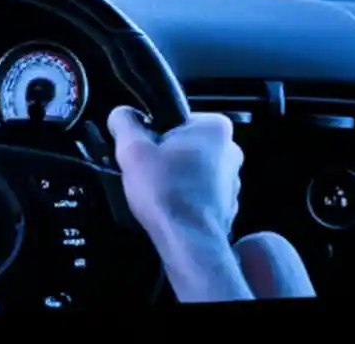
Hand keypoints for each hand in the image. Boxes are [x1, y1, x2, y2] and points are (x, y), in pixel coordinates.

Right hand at [109, 106, 242, 242]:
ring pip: (193, 168)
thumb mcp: (132, 148)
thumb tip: (122, 114)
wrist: (189, 241)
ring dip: (175, 175)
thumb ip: (124, 121)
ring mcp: (233, 178)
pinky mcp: (228, 202)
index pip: (176, 117)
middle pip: (184, 143)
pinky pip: (200, 191)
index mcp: (214, 127)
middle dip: (165, 154)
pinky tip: (169, 204)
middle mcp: (231, 149)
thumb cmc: (166, 192)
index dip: (154, 131)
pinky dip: (185, 195)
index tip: (143, 147)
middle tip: (145, 168)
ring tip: (156, 189)